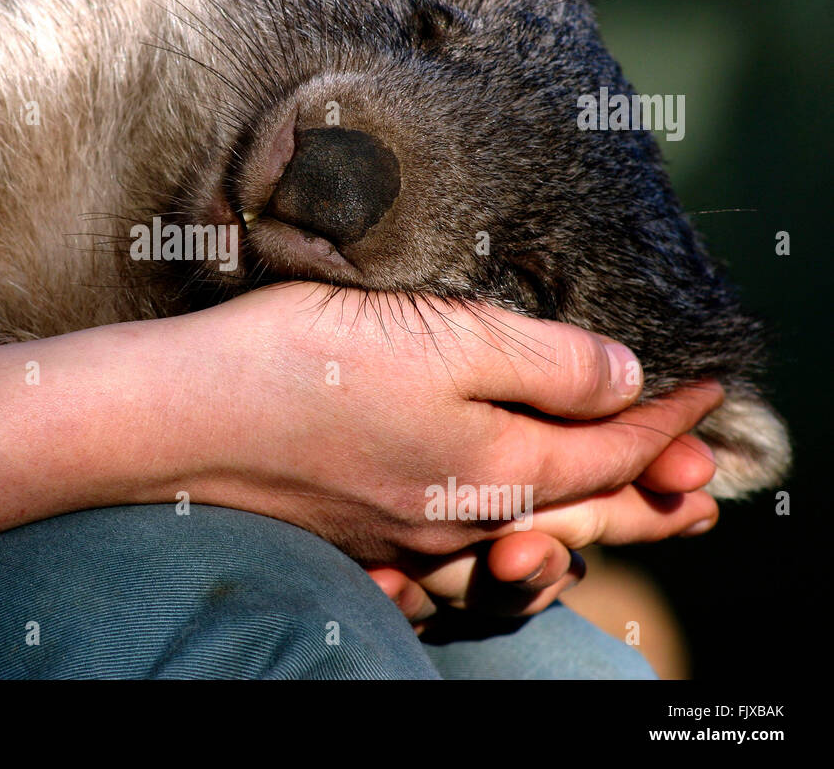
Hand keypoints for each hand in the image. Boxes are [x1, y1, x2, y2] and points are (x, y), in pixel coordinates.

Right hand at [0, 282, 719, 565]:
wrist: (178, 419)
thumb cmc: (302, 365)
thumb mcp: (442, 337)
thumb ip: (545, 359)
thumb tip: (624, 376)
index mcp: (497, 466)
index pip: (615, 446)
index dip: (669, 417)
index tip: (707, 388)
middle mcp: (462, 514)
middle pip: (583, 507)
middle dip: (653, 489)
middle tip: (702, 481)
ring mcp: (409, 527)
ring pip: (527, 533)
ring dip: (591, 519)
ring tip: (630, 505)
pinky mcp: (363, 523)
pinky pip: (462, 548)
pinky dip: (508, 540)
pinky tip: (502, 530)